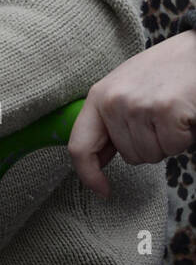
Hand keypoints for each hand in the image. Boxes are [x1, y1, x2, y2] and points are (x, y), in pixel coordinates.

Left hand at [69, 30, 195, 196]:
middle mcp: (113, 101)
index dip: (88, 174)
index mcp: (98, 96)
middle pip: (129, 156)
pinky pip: (173, 147)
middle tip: (159, 117)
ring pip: (152, 155)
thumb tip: (97, 160)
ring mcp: (139, 106)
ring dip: (167, 141)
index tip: (101, 191)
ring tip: (171, 113)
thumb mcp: (125, 90)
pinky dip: (184, 137)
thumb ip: (109, 121)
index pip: (79, 145)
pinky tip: (184, 114)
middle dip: (149, 145)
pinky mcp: (165, 110)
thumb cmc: (162, 73)